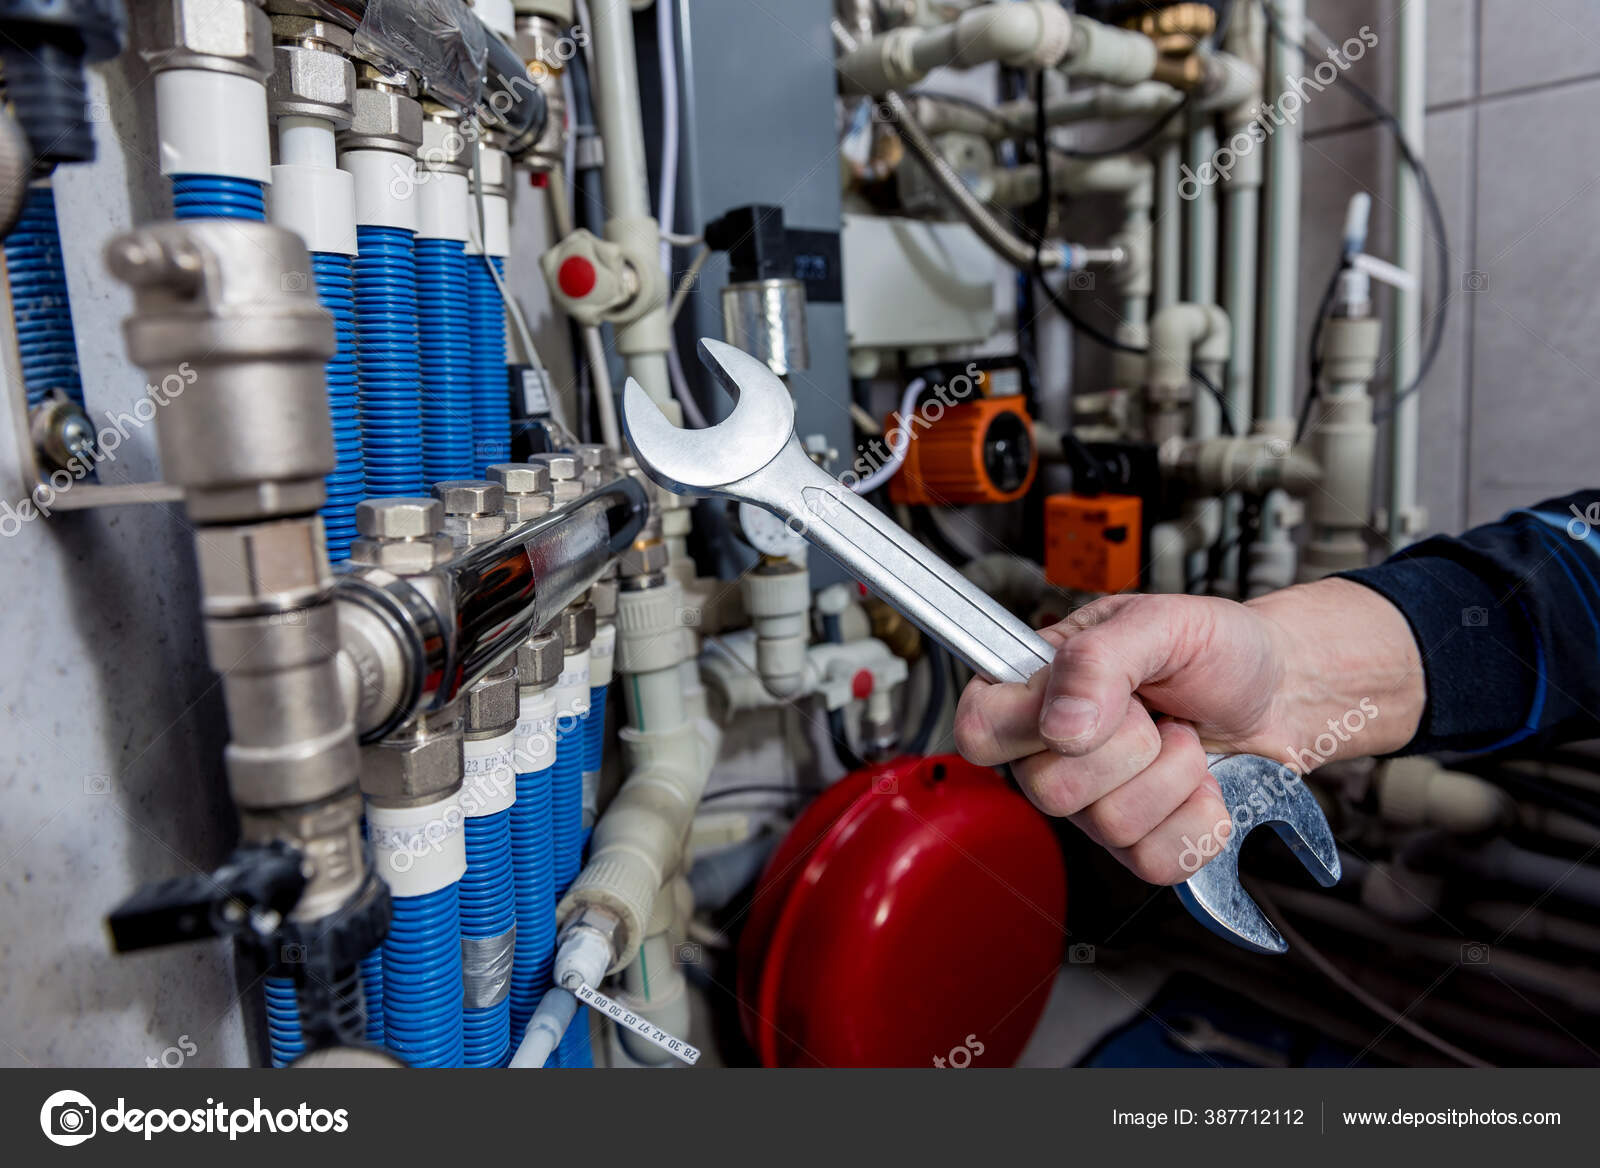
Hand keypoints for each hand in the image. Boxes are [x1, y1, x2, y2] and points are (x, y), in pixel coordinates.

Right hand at [952, 580, 1423, 883]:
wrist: (1278, 691)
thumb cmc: (1212, 648)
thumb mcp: (1159, 622)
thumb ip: (1099, 658)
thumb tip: (1060, 722)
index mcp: (1030, 689)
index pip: (978, 730)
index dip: (1032, 725)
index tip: (1099, 699)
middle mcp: (1047, 753)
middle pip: (1049, 790)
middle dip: (1130, 746)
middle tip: (1154, 711)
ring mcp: (1089, 805)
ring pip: (1108, 826)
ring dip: (1172, 776)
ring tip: (1182, 738)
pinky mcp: (1137, 845)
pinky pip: (1155, 862)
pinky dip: (1198, 820)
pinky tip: (1201, 785)